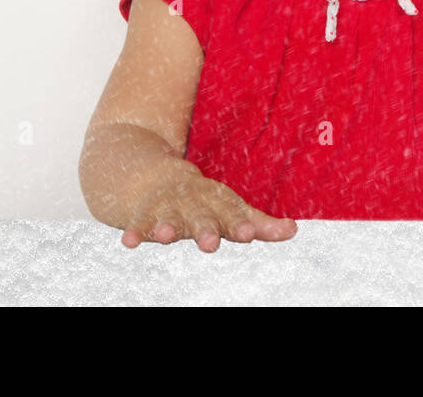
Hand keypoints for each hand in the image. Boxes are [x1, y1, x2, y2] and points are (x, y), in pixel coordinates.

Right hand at [120, 166, 297, 252]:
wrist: (159, 176)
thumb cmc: (205, 200)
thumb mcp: (231, 208)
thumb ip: (260, 223)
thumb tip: (294, 230)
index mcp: (218, 203)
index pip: (232, 214)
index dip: (240, 224)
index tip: (249, 234)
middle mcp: (194, 203)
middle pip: (200, 216)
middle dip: (204, 229)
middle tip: (209, 244)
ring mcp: (168, 207)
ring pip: (168, 218)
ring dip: (167, 226)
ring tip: (164, 236)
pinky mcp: (144, 213)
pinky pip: (138, 222)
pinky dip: (134, 231)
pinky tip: (129, 242)